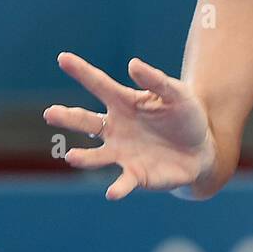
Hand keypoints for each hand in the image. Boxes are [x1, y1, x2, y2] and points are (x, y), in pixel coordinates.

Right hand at [43, 52, 215, 199]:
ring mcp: (122, 153)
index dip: (82, 71)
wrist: (202, 149)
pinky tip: (112, 193)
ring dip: (83, 157)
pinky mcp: (135, 175)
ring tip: (71, 156)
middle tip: (50, 113)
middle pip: (86, 121)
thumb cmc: (185, 116)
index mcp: (124, 103)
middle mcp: (115, 128)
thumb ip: (156, 80)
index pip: (99, 84)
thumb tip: (133, 64)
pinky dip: (118, 188)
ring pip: (96, 156)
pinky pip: (123, 182)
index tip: (63, 58)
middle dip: (68, 117)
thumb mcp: (177, 94)